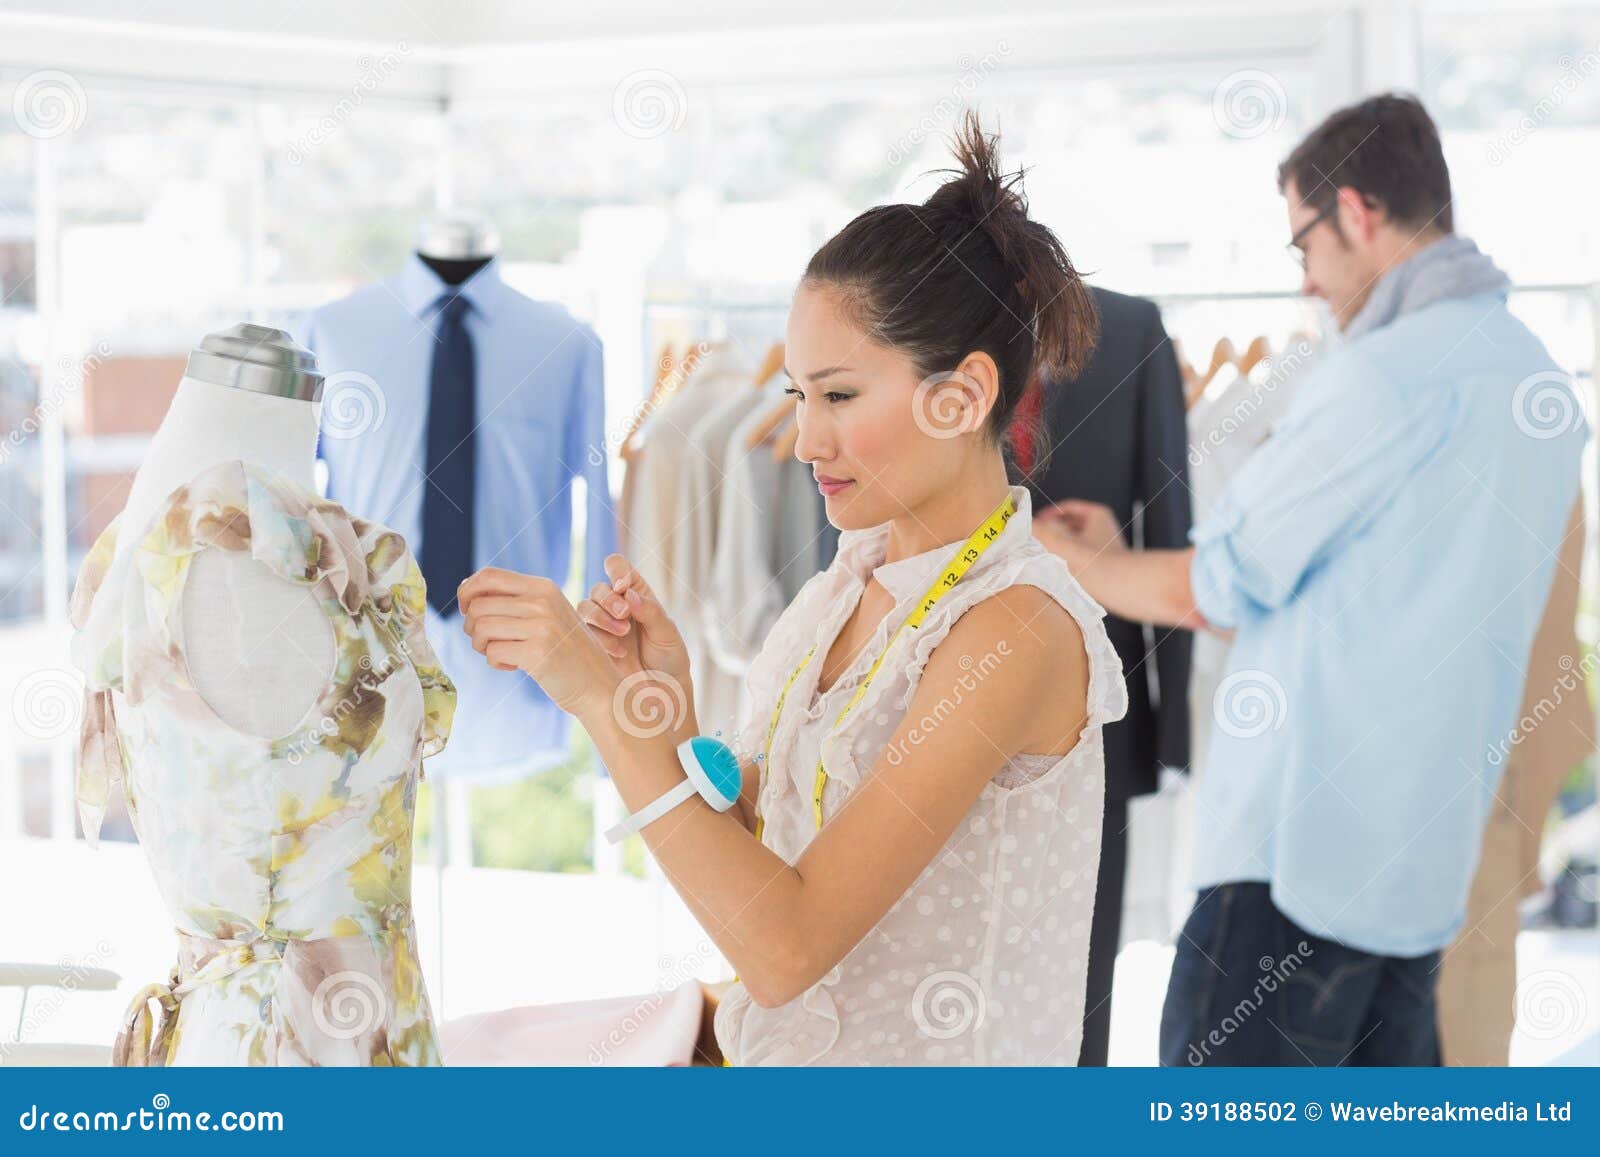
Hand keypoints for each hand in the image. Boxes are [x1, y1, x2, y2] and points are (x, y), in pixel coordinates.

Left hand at [458, 567, 618, 719]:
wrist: (599, 685)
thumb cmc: (566, 651)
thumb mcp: (548, 614)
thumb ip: (516, 599)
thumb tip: (466, 586)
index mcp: (544, 586)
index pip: (489, 576)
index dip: (467, 591)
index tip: (467, 609)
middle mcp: (543, 601)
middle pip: (478, 604)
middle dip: (471, 626)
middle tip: (485, 641)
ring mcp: (542, 626)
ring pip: (480, 628)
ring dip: (480, 645)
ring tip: (499, 653)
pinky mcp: (537, 652)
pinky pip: (492, 652)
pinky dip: (495, 662)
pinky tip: (512, 666)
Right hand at [575, 555, 696, 742]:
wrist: (661, 697)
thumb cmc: (669, 662)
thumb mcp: (667, 635)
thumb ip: (651, 612)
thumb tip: (629, 593)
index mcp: (636, 596)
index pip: (618, 568)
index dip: (616, 568)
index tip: (623, 583)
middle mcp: (614, 608)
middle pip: (598, 588)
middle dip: (609, 598)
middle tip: (624, 615)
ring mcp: (600, 628)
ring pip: (584, 608)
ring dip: (601, 617)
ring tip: (622, 635)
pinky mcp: (588, 647)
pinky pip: (579, 633)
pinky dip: (596, 638)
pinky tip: (615, 652)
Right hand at [1034, 500, 1127, 570]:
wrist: (1116, 588)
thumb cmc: (1094, 563)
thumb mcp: (1059, 541)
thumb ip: (1040, 530)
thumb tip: (1028, 526)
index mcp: (1097, 515)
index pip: (1068, 507)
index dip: (1048, 514)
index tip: (1035, 523)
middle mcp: (1104, 528)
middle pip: (1071, 525)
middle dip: (1053, 532)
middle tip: (1036, 540)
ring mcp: (1105, 547)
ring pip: (1076, 542)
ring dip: (1060, 548)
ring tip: (1044, 556)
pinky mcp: (1104, 565)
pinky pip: (1081, 558)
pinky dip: (1069, 561)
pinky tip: (1058, 570)